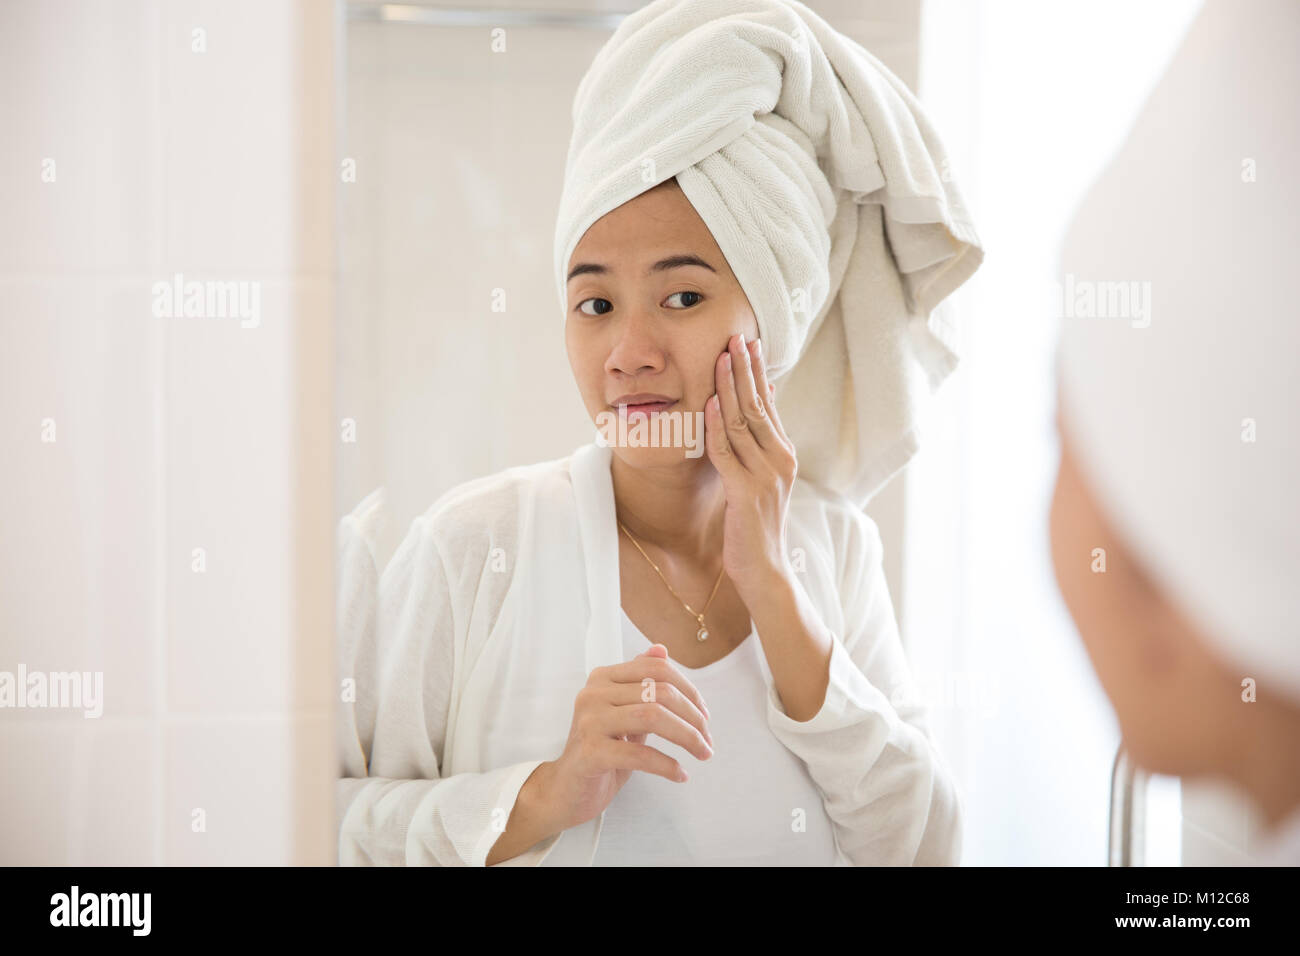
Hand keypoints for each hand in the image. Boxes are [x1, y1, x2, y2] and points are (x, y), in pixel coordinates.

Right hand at [541, 644, 712, 830]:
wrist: (566, 789)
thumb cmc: (600, 751)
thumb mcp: (624, 713)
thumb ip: (640, 683)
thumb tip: (661, 649)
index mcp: (603, 678)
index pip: (657, 669)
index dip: (689, 690)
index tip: (705, 716)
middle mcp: (593, 693)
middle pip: (660, 692)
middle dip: (693, 718)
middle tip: (708, 741)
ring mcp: (590, 721)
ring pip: (653, 717)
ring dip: (687, 737)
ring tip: (703, 753)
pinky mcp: (591, 752)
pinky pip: (640, 754)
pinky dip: (667, 765)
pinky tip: (680, 774)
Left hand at [705, 332, 798, 609]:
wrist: (766, 571)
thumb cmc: (756, 527)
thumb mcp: (761, 480)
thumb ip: (759, 445)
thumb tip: (757, 404)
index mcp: (783, 455)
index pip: (769, 404)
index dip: (757, 372)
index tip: (748, 343)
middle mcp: (779, 460)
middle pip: (759, 405)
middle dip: (745, 369)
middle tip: (735, 337)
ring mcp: (765, 476)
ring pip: (744, 422)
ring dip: (730, 388)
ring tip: (720, 358)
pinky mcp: (746, 493)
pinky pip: (728, 452)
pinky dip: (717, 426)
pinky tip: (709, 403)